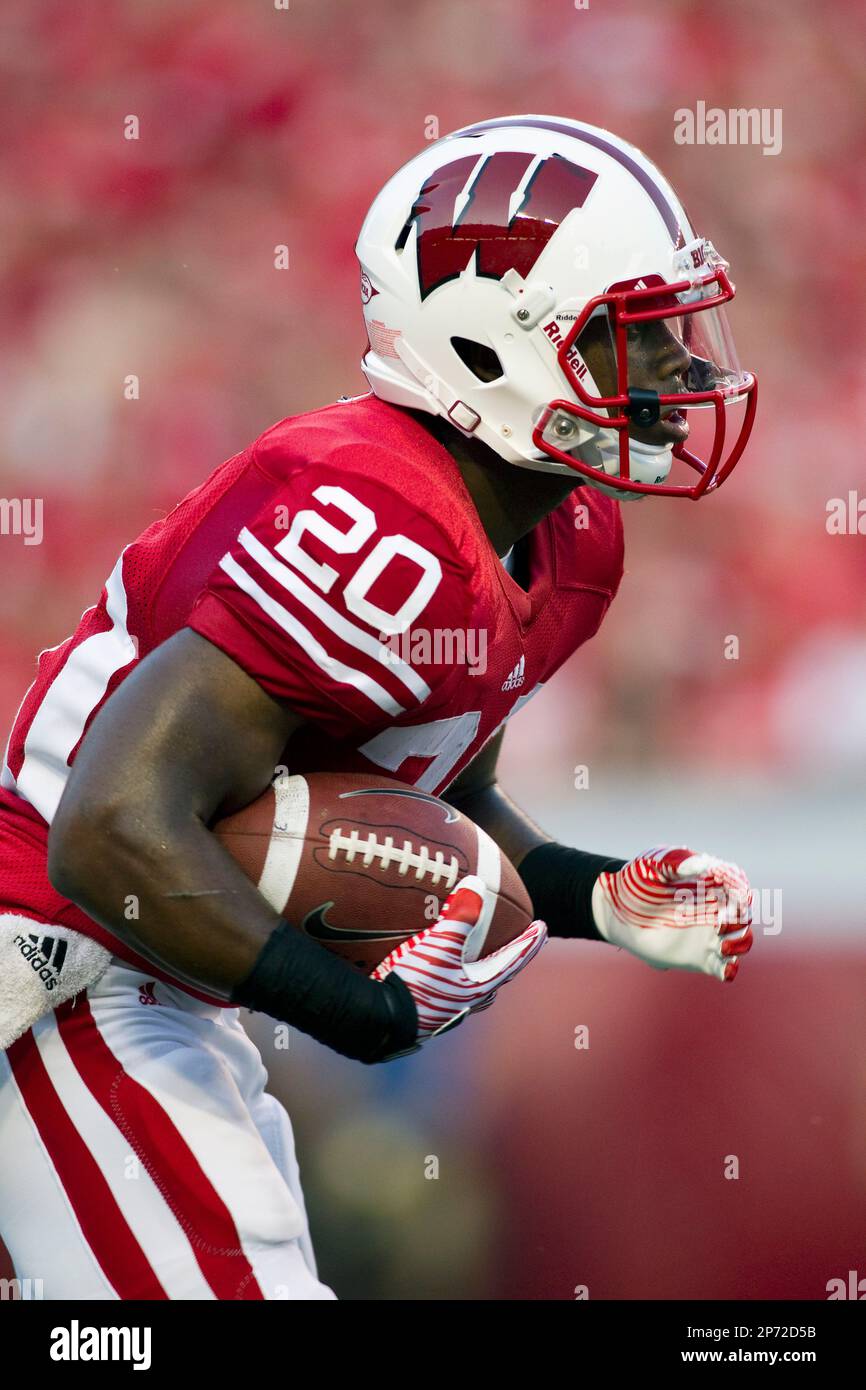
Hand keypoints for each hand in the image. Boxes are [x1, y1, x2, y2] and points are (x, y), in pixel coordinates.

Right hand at [372, 875, 546, 1041]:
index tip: (542, 927)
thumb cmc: (417, 984)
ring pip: (474, 990)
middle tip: (514, 944)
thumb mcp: (440, 945)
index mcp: (479, 985)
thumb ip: (460, 916)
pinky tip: (437, 972)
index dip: (529, 942)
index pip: (514, 960)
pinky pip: (449, 991)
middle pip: (497, 977)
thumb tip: (477, 884)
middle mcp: (468, 1001)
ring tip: (478, 959)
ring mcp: (448, 1009)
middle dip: (507, 959)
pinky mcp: (428, 1012)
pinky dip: (452, 978)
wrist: (382, 1022)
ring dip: (480, 972)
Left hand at [591, 847, 752, 980]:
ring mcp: (707, 934)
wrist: (614, 910)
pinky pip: (724, 967)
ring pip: (742, 940)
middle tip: (718, 922)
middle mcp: (713, 909)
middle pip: (744, 914)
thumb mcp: (652, 864)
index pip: (738, 885)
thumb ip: (676, 861)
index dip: (741, 890)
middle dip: (740, 918)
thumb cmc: (635, 881)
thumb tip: (704, 864)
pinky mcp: (698, 957)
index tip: (733, 895)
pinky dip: (731, 970)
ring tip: (721, 945)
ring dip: (741, 943)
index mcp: (708, 885)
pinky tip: (725, 969)